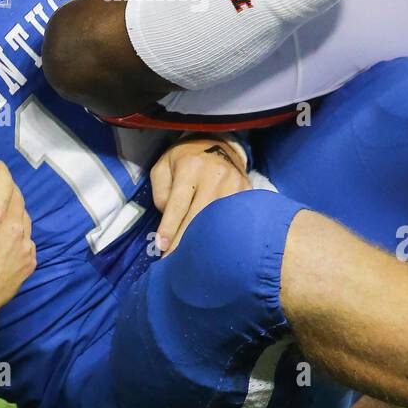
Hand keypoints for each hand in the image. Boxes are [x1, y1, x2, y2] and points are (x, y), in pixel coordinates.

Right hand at [0, 160, 35, 315]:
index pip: (5, 183)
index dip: (2, 171)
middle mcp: (13, 229)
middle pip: (19, 199)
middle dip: (10, 188)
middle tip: (0, 186)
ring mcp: (23, 249)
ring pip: (26, 220)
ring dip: (18, 211)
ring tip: (7, 209)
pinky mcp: (27, 267)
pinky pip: (30, 244)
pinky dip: (23, 236)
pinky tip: (13, 238)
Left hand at [149, 137, 251, 254]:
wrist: (217, 143)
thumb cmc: (184, 159)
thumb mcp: (163, 167)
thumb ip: (160, 192)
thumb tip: (169, 219)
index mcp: (190, 167)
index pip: (178, 204)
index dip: (170, 228)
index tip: (162, 247)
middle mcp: (214, 175)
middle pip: (199, 217)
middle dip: (186, 242)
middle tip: (175, 264)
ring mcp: (234, 184)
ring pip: (218, 220)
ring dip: (206, 242)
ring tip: (195, 261)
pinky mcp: (247, 191)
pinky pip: (235, 218)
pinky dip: (224, 235)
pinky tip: (216, 248)